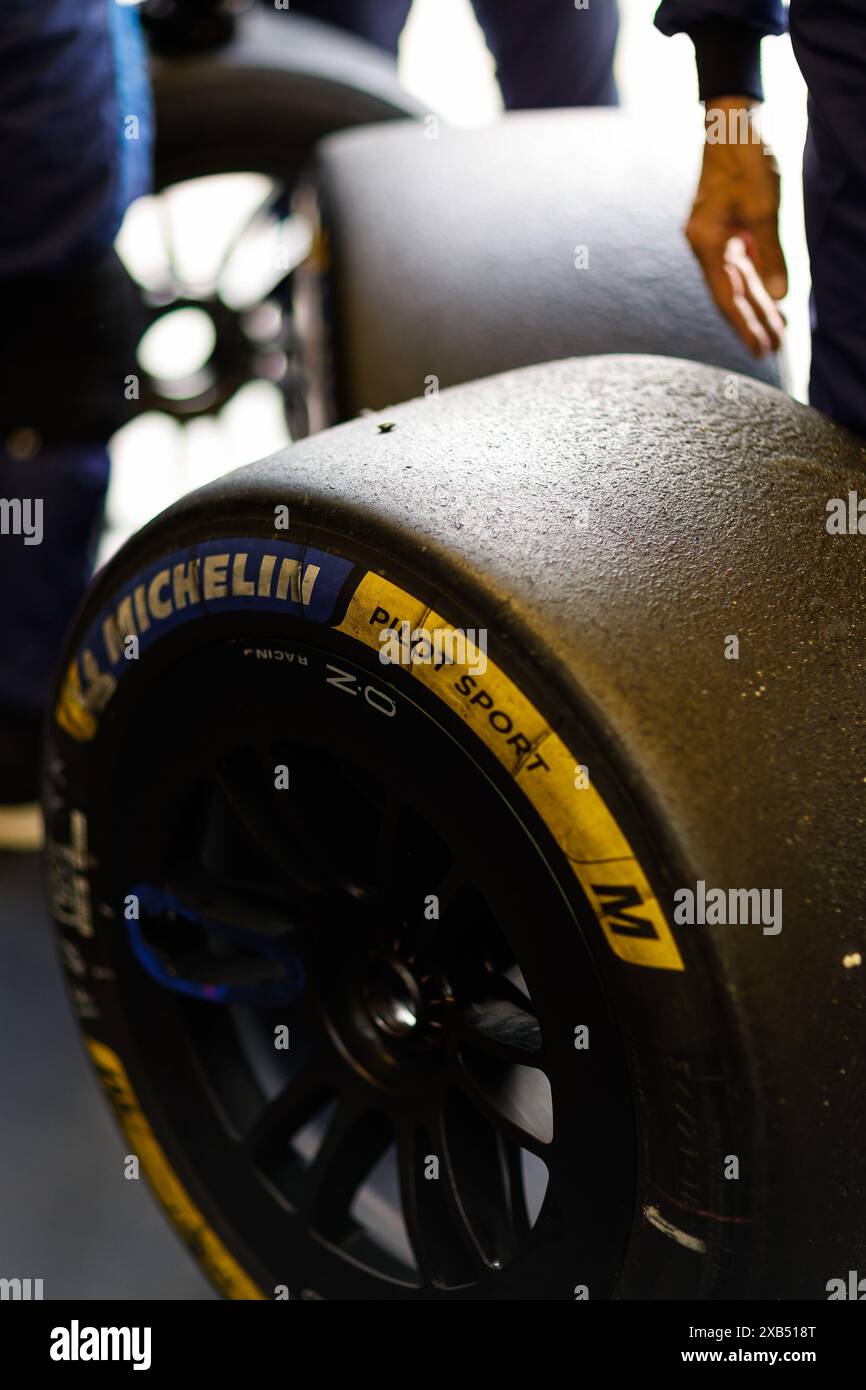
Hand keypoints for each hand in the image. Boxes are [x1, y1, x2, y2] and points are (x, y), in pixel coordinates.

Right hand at [685, 97, 786, 357]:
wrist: (731, 123)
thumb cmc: (745, 159)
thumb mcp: (763, 207)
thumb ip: (771, 254)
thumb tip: (778, 296)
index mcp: (706, 244)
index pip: (727, 297)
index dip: (744, 326)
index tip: (760, 350)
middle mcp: (706, 246)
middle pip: (731, 294)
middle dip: (753, 321)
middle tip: (773, 349)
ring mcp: (715, 239)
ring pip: (738, 282)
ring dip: (758, 305)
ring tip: (778, 331)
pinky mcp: (726, 230)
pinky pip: (742, 265)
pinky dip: (757, 283)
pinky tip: (771, 299)